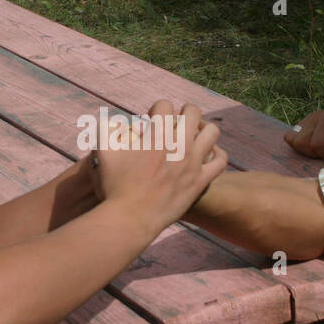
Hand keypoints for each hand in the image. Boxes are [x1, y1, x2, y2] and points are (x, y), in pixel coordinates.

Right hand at [95, 101, 228, 233]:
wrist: (130, 218)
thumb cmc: (114, 186)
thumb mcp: (102, 152)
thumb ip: (105, 129)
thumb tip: (113, 119)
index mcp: (157, 135)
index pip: (165, 104)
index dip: (157, 108)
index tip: (151, 119)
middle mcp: (179, 145)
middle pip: (193, 112)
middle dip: (183, 112)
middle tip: (174, 122)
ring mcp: (193, 163)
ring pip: (212, 132)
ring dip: (202, 129)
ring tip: (193, 135)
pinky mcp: (200, 181)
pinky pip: (221, 160)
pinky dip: (216, 153)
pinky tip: (205, 155)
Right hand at [285, 109, 323, 163]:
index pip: (316, 144)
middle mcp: (313, 117)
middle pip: (301, 142)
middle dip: (314, 153)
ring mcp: (305, 120)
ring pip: (293, 141)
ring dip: (305, 150)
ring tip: (319, 150)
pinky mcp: (299, 125)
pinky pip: (289, 138)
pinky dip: (298, 146)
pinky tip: (311, 147)